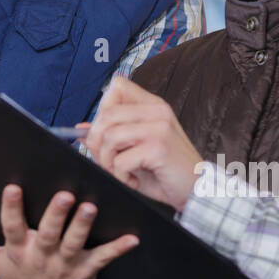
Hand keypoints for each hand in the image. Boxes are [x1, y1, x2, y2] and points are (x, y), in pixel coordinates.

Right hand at [0, 185, 138, 278]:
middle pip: (49, 234)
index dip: (11, 208)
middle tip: (64, 195)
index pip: (12, 228)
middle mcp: (42, 257)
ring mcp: (65, 264)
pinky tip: (132, 238)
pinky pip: (103, 258)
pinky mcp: (86, 270)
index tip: (13, 187)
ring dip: (83, 225)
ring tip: (90, 207)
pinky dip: (118, 249)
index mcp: (19, 251)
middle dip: (56, 214)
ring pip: (74, 243)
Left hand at [82, 74, 200, 209]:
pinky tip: (134, 181)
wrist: (198, 191)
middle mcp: (157, 111)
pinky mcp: (159, 148)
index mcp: (152, 105)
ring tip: (122, 173)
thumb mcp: (135, 150)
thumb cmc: (165, 172)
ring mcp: (159, 127)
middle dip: (97, 143)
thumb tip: (80, 129)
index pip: (117, 86)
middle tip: (108, 163)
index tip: (106, 134)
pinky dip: (121, 175)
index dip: (103, 109)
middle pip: (106, 115)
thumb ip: (110, 136)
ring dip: (108, 162)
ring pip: (109, 136)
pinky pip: (121, 160)